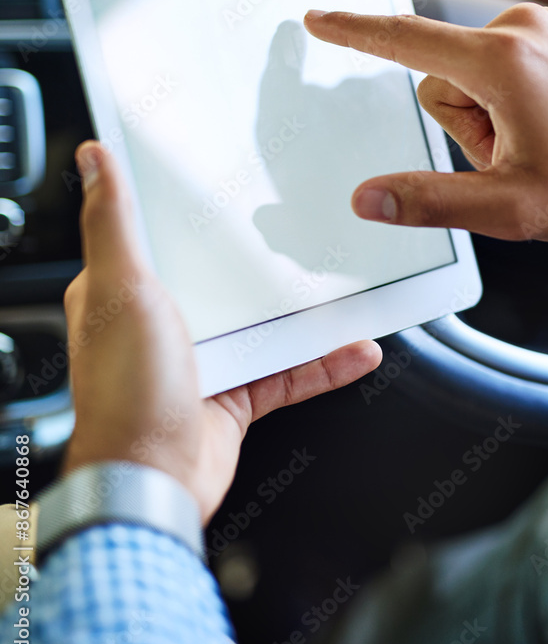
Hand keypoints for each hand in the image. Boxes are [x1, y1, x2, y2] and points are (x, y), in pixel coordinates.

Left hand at [63, 141, 380, 523]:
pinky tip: (355, 349)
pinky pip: (288, 369)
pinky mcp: (235, 393)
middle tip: (306, 228)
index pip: (164, 234)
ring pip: (265, 322)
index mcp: (129, 291)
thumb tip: (96, 159)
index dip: (192, 207)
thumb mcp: (121, 288)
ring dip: (306, 310)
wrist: (155, 484)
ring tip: (345, 285)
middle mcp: (165, 323)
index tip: (231, 180)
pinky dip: (323, 361)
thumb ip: (112, 222)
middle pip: (224, 277)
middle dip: (264, 259)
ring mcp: (204, 359)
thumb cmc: (126, 393)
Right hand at [304, 3, 547, 241]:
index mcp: (499, 62)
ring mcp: (545, 26)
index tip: (317, 19)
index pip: (404, 40)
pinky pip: (506, 63)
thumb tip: (366, 198)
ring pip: (474, 74)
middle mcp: (520, 28)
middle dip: (462, 124)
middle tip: (514, 155)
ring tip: (540, 140)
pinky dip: (513, 96)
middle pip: (442, 78)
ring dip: (489, 114)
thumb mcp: (510, 207)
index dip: (353, 32)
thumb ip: (430, 201)